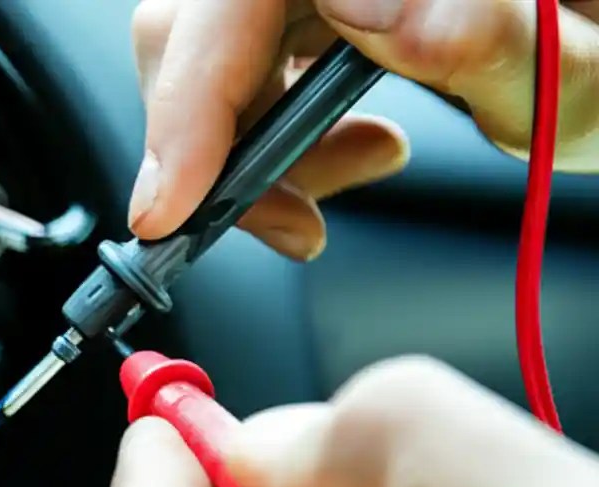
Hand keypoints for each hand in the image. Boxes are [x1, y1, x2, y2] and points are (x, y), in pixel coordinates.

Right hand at [129, 0, 598, 259]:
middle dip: (213, 141)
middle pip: (204, 25)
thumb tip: (372, 8)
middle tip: (276, 221)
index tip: (174, 200)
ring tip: (345, 185)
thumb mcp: (584, 77)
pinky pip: (258, 63)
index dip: (189, 95)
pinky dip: (283, 134)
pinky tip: (356, 152)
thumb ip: (491, 38)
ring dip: (253, 147)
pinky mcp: (326, 7)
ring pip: (218, 53)